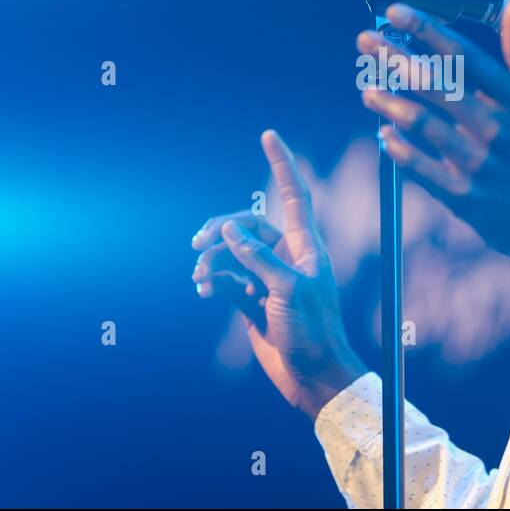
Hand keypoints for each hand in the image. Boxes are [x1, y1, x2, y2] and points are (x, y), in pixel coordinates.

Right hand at [192, 130, 366, 419]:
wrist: (312, 376)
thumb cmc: (312, 331)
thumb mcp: (287, 290)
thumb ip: (258, 257)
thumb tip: (231, 230)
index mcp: (304, 246)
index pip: (294, 194)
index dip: (281, 164)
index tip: (268, 135)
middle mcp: (285, 256)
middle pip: (245, 225)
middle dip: (219, 230)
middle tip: (197, 244)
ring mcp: (266, 278)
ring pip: (230, 252)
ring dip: (211, 261)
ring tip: (201, 280)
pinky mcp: (250, 300)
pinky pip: (224, 278)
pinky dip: (211, 280)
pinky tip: (204, 290)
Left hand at [357, 1, 509, 321]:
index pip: (467, 57)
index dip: (428, 31)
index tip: (397, 12)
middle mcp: (501, 131)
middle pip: (440, 86)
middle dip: (397, 59)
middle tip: (365, 42)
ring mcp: (483, 166)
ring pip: (427, 127)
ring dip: (391, 104)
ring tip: (367, 87)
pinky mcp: (468, 199)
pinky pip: (426, 172)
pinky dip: (402, 152)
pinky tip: (382, 135)